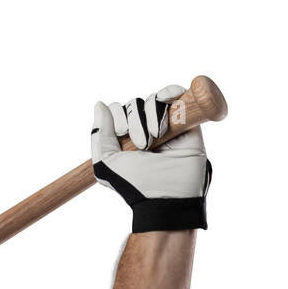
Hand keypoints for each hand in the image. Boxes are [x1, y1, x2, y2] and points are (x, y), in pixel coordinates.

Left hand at [91, 85, 211, 231]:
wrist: (169, 195)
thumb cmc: (136, 183)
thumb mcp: (106, 163)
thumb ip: (100, 134)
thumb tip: (100, 104)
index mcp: (126, 138)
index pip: (117, 111)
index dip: (117, 117)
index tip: (123, 134)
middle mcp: (145, 129)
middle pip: (134, 104)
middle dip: (135, 121)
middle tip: (142, 144)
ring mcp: (167, 124)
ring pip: (153, 100)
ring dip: (151, 116)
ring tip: (155, 138)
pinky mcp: (187, 120)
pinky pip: (174, 94)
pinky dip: (169, 93)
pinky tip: (168, 103)